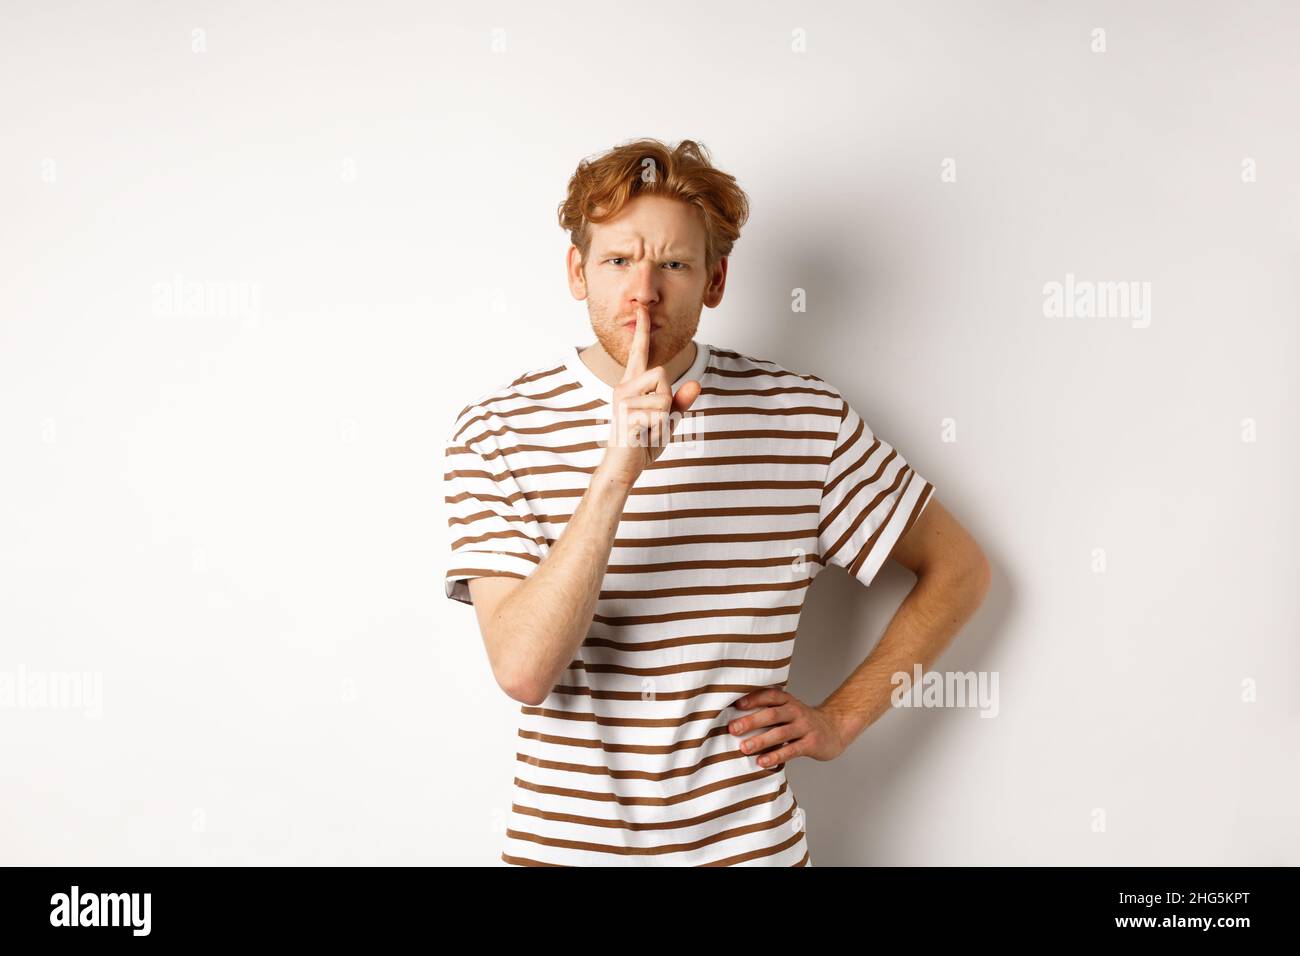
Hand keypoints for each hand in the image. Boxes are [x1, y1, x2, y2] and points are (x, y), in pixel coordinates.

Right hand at [599, 303, 699, 485]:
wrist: (623, 468)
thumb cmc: (642, 444)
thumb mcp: (667, 421)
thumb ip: (680, 402)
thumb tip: (696, 382)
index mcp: (631, 385)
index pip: (638, 353)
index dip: (642, 331)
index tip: (642, 309)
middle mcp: (623, 386)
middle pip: (662, 374)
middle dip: (667, 398)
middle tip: (652, 420)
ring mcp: (623, 399)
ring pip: (664, 395)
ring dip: (664, 417)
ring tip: (647, 429)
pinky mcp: (627, 413)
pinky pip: (661, 412)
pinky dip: (660, 428)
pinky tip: (643, 436)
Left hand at [728, 688, 848, 768]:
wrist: (835, 729)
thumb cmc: (803, 721)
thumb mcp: (788, 710)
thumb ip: (769, 711)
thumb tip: (737, 719)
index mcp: (788, 701)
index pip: (770, 696)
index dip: (753, 699)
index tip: (736, 705)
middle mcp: (796, 711)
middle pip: (772, 714)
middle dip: (751, 721)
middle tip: (733, 729)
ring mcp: (804, 727)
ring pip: (780, 733)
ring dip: (761, 741)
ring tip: (744, 748)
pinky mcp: (811, 744)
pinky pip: (791, 750)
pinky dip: (776, 756)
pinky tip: (762, 762)